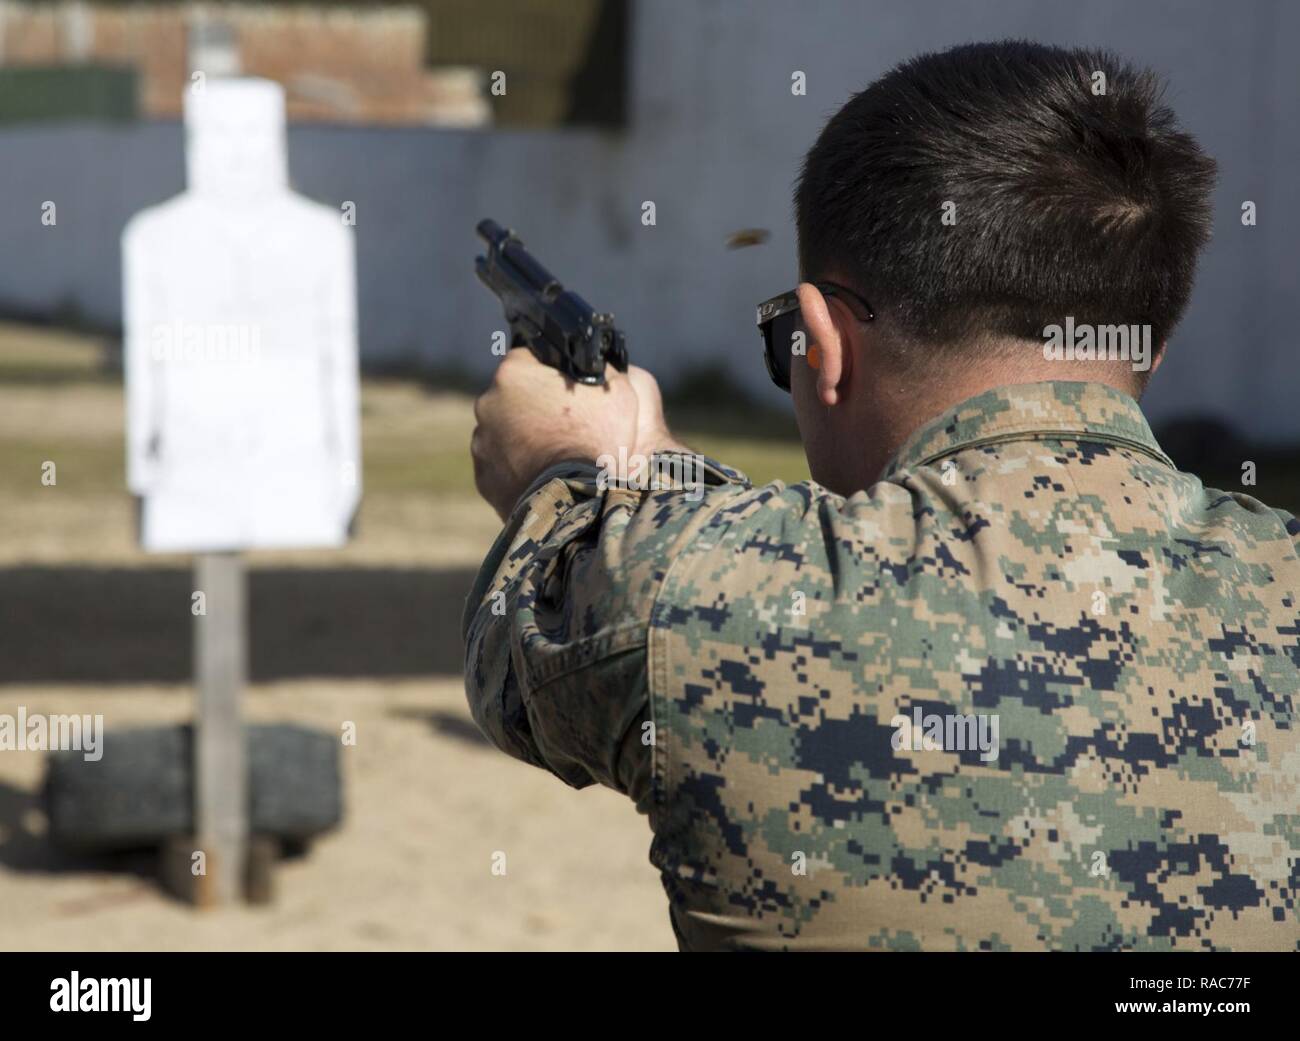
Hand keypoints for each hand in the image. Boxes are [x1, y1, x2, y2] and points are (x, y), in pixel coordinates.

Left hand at [471, 349, 644, 519]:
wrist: (577, 503)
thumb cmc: (599, 443)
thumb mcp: (618, 391)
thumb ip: (600, 370)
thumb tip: (595, 366)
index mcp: (514, 372)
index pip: (530, 359)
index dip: (552, 374)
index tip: (569, 390)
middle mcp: (488, 402)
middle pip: (514, 396)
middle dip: (535, 406)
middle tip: (566, 426)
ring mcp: (482, 443)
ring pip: (505, 432)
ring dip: (525, 438)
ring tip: (556, 456)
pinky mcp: (484, 477)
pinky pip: (502, 466)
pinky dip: (518, 469)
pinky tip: (543, 477)